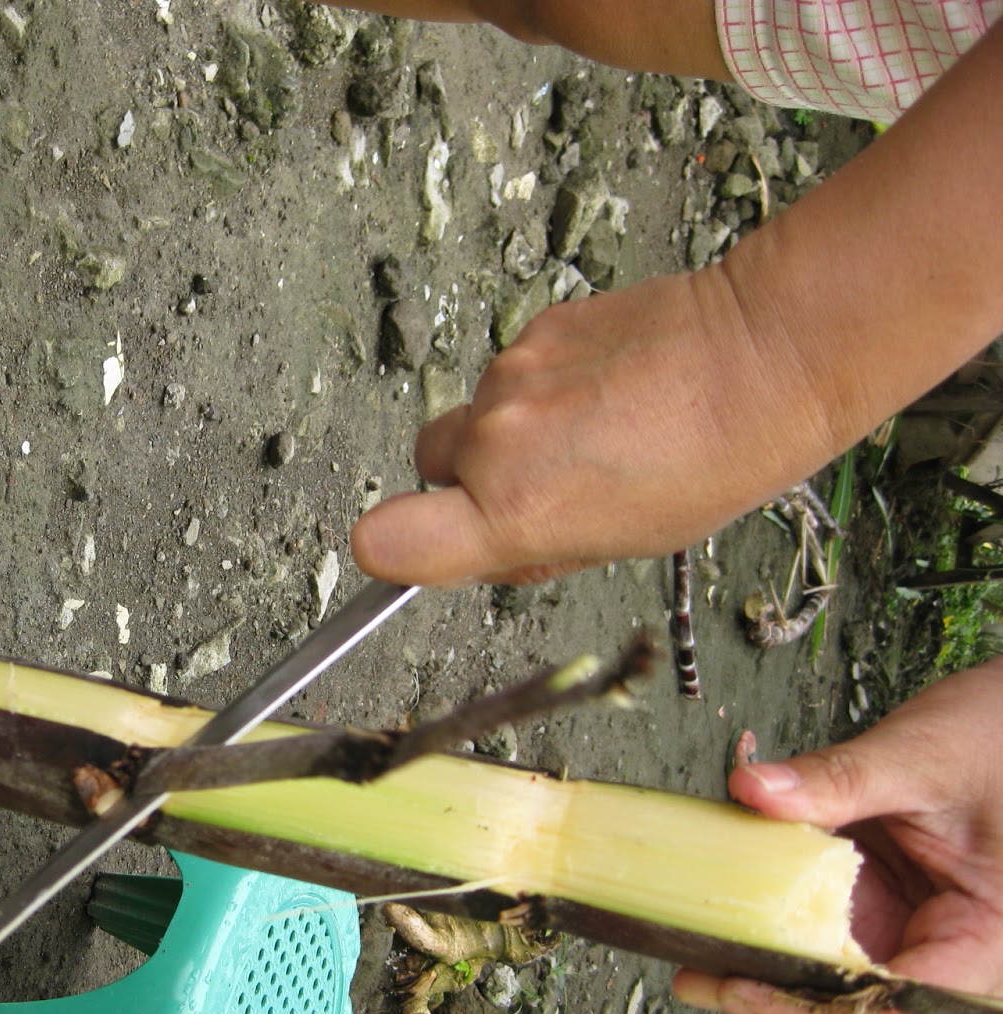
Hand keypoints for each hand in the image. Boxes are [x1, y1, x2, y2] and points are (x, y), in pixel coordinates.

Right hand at [350, 266, 836, 585]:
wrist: (765, 353)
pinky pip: (518, 372)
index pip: (383, 541)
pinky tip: (610, 391)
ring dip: (517, 430)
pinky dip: (549, 386)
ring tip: (598, 431)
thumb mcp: (619, 544)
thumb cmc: (713, 460)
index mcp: (512, 510)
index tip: (413, 548)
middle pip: (429, 466)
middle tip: (542, 485)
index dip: (390, 549)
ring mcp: (511, 375)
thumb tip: (481, 547)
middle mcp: (495, 439)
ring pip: (478, 416)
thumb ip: (531, 548)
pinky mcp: (537, 328)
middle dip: (468, 480)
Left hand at [674, 658, 1002, 1013]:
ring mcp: (915, 944)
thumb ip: (837, 779)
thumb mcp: (918, 754)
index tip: (742, 986)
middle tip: (713, 980)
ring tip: (709, 962)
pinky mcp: (884, 920)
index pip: (900, 1012)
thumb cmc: (998, 738)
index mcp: (983, 935)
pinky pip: (831, 966)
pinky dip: (781, 961)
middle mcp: (952, 955)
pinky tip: (734, 932)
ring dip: (779, 1001)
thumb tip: (755, 792)